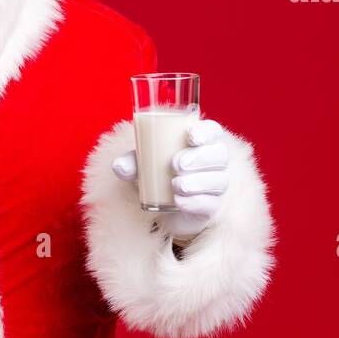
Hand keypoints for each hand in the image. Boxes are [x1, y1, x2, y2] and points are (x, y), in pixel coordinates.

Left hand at [111, 118, 229, 240]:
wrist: (162, 206)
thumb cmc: (156, 173)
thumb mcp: (142, 165)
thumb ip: (131, 162)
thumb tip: (119, 166)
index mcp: (201, 142)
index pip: (213, 131)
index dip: (206, 132)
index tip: (191, 137)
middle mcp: (214, 161)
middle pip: (219, 154)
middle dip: (199, 158)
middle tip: (175, 164)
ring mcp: (216, 185)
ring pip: (219, 180)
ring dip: (198, 181)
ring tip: (176, 185)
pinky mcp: (212, 206)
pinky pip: (211, 203)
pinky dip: (195, 202)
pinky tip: (179, 201)